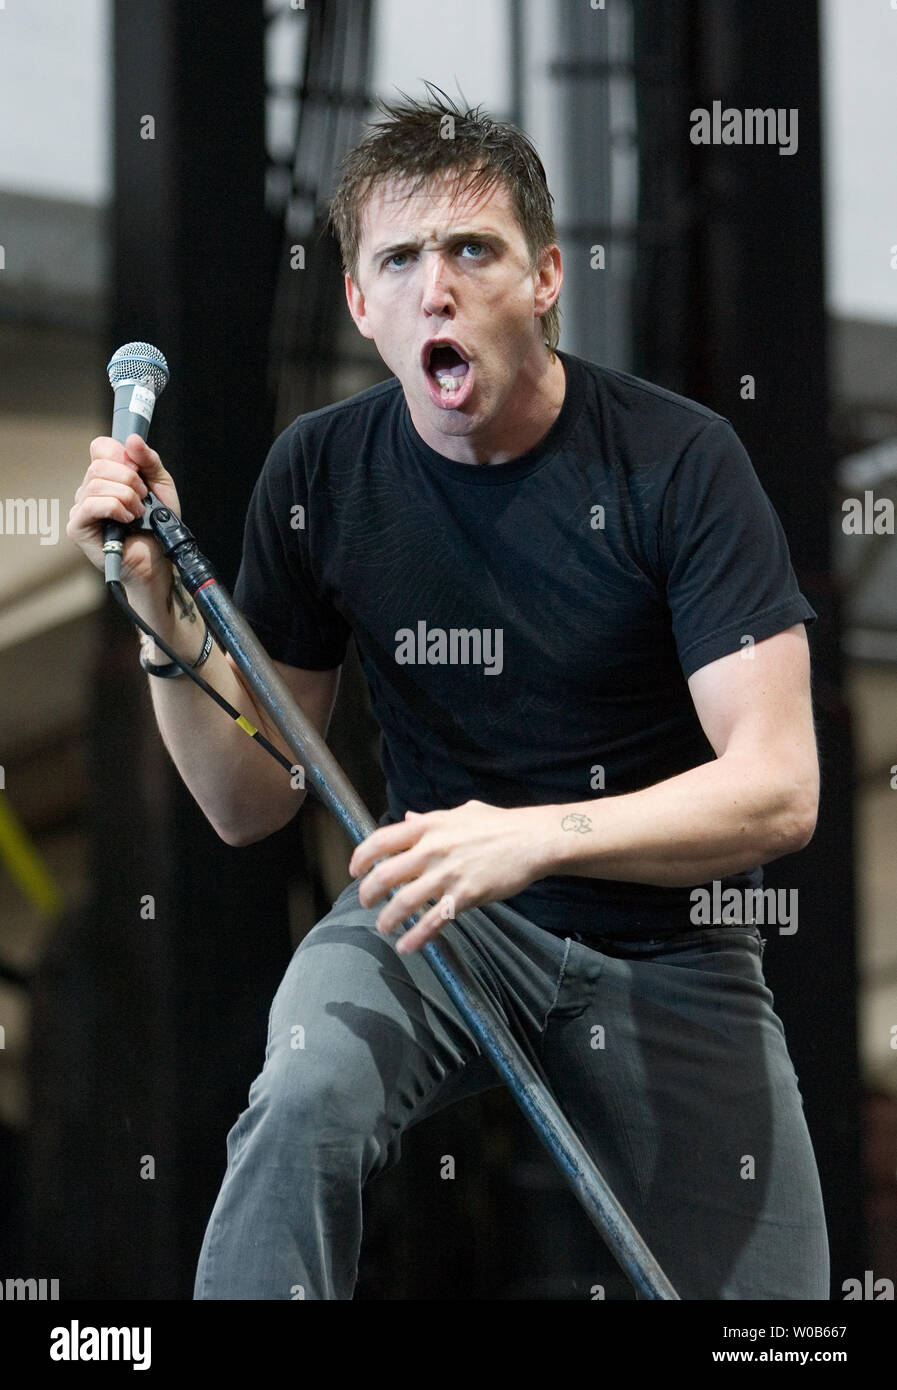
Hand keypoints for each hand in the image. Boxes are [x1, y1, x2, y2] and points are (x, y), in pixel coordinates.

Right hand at [67, 433, 180, 590]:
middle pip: (99, 465)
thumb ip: (149, 461)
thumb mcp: (161, 486)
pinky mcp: (78, 527)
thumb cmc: (157, 527)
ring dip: (126, 497)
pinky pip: (91, 504)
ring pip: (96, 484)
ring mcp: (81, 508)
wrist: (159, 560)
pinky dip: (115, 508)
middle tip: (143, 499)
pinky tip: (126, 520)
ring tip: (138, 513)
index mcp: (105, 477)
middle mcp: (89, 490)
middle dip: (129, 480)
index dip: (121, 455)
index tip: (139, 472)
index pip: (100, 447)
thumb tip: (132, 439)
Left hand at [348, 799, 552, 953]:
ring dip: (388, 918)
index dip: (361, 857)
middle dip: (368, 893)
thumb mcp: (461, 812)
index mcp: (429, 826)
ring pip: (404, 901)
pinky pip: (433, 920)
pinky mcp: (465, 895)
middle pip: (385, 874)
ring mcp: (448, 873)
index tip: (354, 870)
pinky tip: (407, 946)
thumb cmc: (500, 824)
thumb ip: (430, 818)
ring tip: (384, 927)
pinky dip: (416, 937)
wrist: (533, 840)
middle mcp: (433, 848)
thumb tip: (407, 819)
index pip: (381, 841)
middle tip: (365, 902)